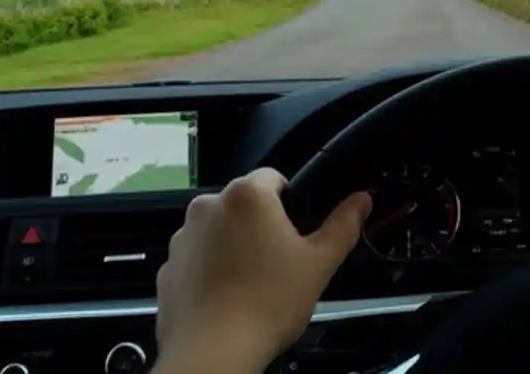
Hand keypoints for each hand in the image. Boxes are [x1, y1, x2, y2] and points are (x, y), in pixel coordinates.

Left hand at [155, 169, 371, 373]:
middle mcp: (208, 206)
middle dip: (261, 225)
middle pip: (243, 204)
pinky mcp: (167, 268)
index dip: (291, 202)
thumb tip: (362, 199)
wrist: (213, 351)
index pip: (274, 177)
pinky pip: (196, 259)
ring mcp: (182, 237)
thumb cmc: (270, 301)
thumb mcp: (319, 263)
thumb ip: (343, 225)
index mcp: (247, 195)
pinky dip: (210, 270)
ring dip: (233, 245)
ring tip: (252, 284)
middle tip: (280, 262)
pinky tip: (227, 298)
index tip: (298, 234)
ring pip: (218, 231)